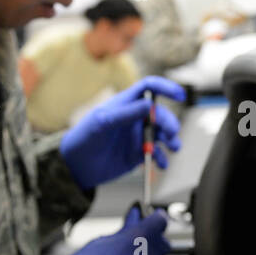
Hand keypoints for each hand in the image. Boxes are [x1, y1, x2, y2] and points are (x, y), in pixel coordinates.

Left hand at [59, 76, 185, 189]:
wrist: (76, 166)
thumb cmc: (84, 138)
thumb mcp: (103, 123)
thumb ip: (126, 113)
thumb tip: (149, 104)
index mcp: (126, 104)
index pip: (149, 88)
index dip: (165, 88)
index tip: (180, 95)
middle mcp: (134, 118)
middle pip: (160, 114)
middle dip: (169, 122)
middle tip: (171, 132)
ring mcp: (138, 136)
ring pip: (162, 134)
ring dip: (171, 140)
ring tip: (173, 147)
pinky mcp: (138, 154)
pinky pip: (156, 154)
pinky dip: (162, 158)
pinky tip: (160, 163)